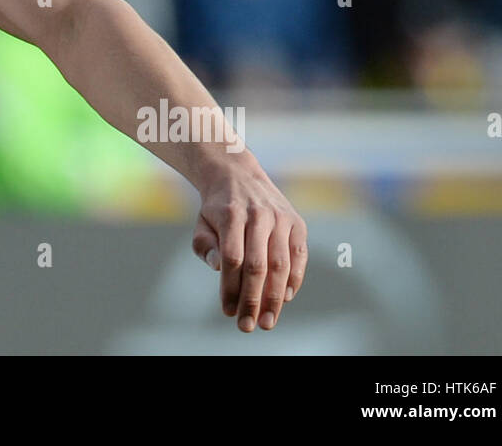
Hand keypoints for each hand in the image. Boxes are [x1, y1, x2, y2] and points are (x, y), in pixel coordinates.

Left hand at [191, 154, 307, 331]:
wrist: (238, 175)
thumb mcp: (202, 224)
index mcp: (231, 215)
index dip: (230, 289)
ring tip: (268, 321)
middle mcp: (259, 216)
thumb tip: (220, 269)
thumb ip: (205, 247)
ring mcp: (280, 218)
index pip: (233, 259)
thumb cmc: (216, 208)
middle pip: (258, 265)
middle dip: (253, 300)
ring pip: (281, 264)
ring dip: (275, 297)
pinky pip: (299, 256)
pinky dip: (294, 280)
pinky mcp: (296, 222)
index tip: (227, 312)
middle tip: (249, 326)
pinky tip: (285, 298)